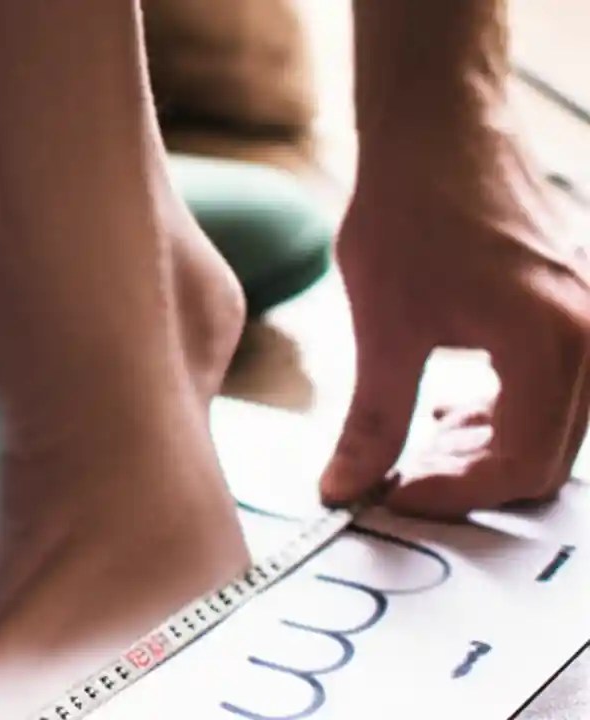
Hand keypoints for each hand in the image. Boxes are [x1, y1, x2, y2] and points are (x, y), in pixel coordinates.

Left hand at [319, 156, 589, 517]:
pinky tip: (448, 405)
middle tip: (399, 477)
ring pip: (552, 427)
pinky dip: (503, 413)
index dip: (453, 495)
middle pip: (547, 457)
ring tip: (417, 441)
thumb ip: (372, 419)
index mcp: (551, 343)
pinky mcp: (573, 308)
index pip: (520, 464)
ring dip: (486, 449)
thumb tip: (345, 489)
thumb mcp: (382, 327)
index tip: (392, 499)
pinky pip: (554, 390)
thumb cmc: (409, 212)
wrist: (437, 129)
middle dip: (470, 477)